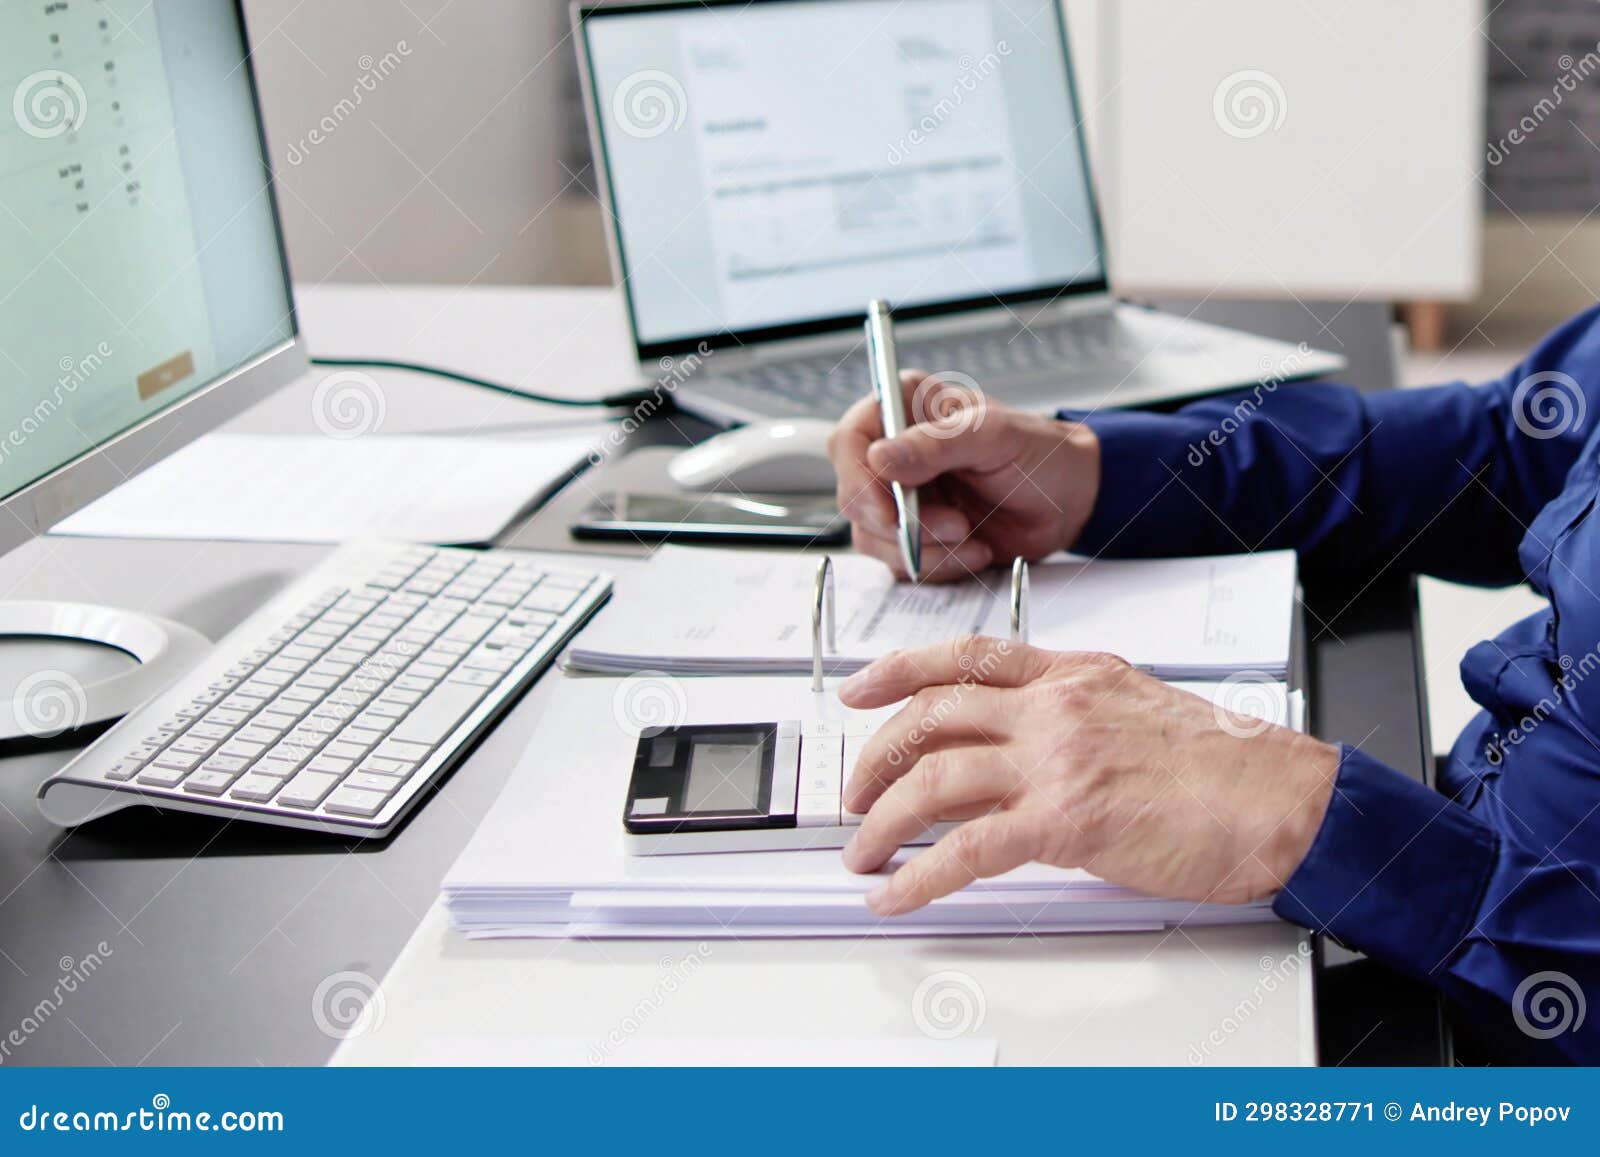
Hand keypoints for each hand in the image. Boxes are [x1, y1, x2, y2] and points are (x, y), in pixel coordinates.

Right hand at [827, 370, 1100, 580]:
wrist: (1070, 499)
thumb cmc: (1038, 453)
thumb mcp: (994, 436)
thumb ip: (936, 444)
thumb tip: (880, 457)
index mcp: (904, 408)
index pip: (850, 440)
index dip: (857, 479)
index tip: (887, 511)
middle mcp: (894, 453)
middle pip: (855, 497)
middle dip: (903, 523)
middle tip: (955, 525)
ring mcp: (901, 498)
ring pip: (875, 538)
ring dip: (926, 548)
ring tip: (972, 535)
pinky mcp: (916, 535)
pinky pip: (903, 563)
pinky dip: (940, 565)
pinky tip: (976, 549)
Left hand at [837, 636, 1338, 914]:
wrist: (1286, 802)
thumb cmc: (1230, 767)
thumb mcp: (1133, 715)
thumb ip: (1063, 725)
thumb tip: (999, 760)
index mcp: (1074, 675)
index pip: (964, 657)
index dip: (896, 669)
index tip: (859, 686)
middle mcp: (1057, 707)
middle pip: (931, 714)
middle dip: (875, 757)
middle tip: (855, 794)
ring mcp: (1059, 759)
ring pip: (934, 778)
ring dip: (883, 821)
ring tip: (864, 852)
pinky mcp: (1068, 820)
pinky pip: (965, 849)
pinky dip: (918, 877)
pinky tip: (899, 895)